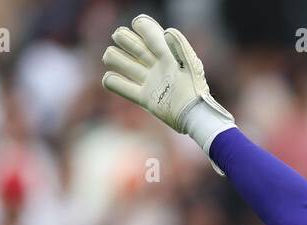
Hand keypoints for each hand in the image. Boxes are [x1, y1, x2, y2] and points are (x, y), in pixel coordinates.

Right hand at [101, 14, 232, 137]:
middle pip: (130, 43)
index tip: (138, 26)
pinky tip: (112, 79)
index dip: (140, 26)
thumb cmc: (195, 90)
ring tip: (113, 59)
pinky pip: (120, 86)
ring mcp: (149, 81)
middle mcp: (156, 65)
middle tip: (125, 43)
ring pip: (121, 61)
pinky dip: (111, 81)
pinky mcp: (145, 98)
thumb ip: (180, 46)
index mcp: (167, 54)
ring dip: (113, 56)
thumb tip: (166, 31)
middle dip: (123, 38)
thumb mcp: (191, 65)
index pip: (148, 31)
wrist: (194, 116)